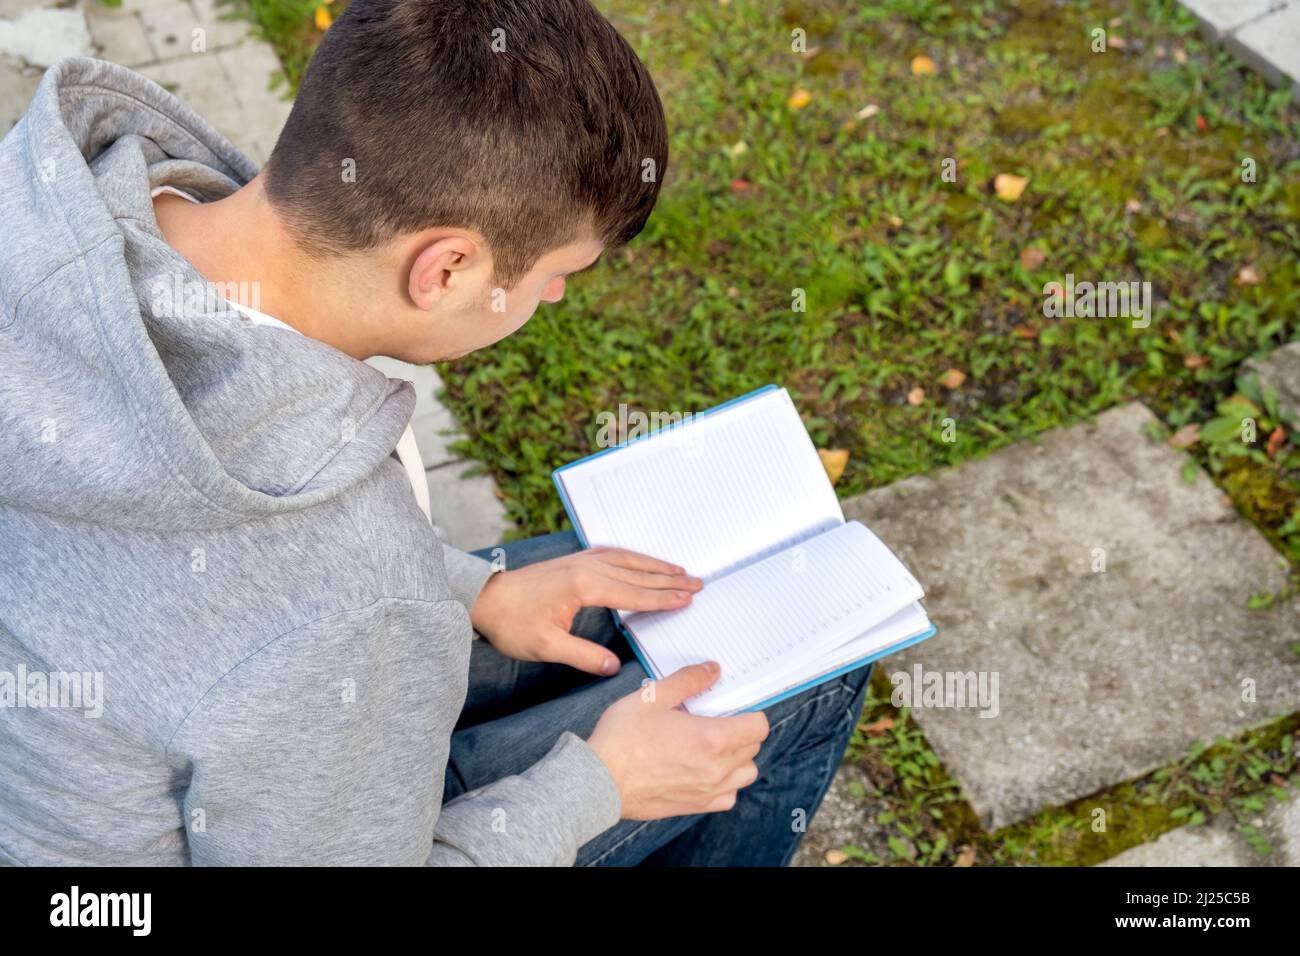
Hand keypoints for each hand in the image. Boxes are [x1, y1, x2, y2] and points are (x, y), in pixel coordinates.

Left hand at [469, 545, 703, 675]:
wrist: (485, 598)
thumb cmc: (512, 623)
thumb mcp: (546, 647)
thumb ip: (583, 656)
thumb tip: (613, 667)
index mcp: (584, 586)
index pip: (633, 593)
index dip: (662, 598)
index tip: (687, 598)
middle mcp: (586, 567)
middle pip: (636, 573)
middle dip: (668, 578)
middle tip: (697, 582)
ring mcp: (580, 560)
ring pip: (627, 559)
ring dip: (655, 565)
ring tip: (679, 570)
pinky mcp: (573, 561)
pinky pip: (612, 554)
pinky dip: (633, 557)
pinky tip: (640, 560)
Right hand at [587, 662, 769, 818]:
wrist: (598, 781)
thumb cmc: (623, 738)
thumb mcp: (653, 697)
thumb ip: (688, 680)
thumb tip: (713, 670)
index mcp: (712, 738)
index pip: (758, 727)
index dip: (749, 713)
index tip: (732, 707)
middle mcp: (717, 768)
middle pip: (753, 748)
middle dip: (741, 731)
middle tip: (715, 720)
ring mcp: (708, 791)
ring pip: (745, 774)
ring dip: (738, 758)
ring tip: (713, 746)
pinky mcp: (695, 807)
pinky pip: (727, 797)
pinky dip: (725, 783)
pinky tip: (704, 770)